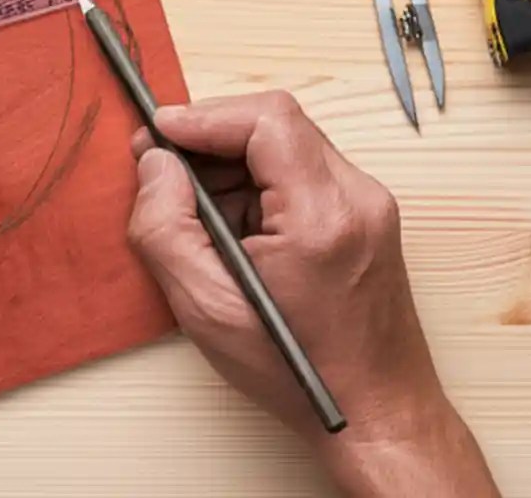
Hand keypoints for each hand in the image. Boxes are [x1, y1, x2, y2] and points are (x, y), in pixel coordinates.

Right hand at [127, 92, 498, 496]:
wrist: (375, 413)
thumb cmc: (299, 373)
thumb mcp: (207, 308)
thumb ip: (167, 227)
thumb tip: (155, 164)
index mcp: (323, 216)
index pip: (266, 121)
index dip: (204, 115)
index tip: (158, 132)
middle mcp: (356, 197)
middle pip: (276, 125)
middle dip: (210, 137)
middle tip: (159, 165)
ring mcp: (368, 205)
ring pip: (286, 147)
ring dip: (230, 164)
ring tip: (189, 210)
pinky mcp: (364, 217)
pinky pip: (301, 175)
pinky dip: (256, 186)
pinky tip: (227, 227)